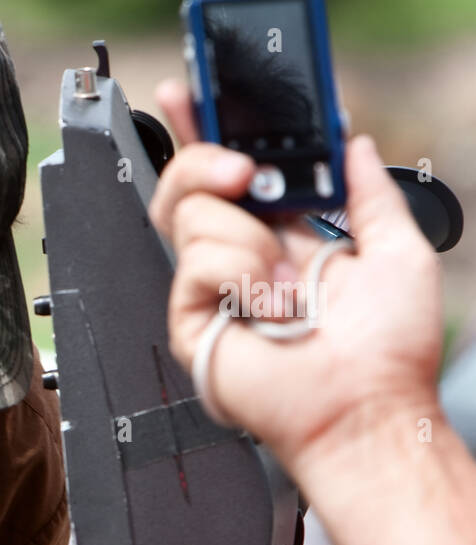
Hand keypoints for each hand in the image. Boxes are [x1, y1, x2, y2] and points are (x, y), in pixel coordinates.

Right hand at [147, 79, 444, 473]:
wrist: (365, 409)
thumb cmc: (385, 353)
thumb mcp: (399, 250)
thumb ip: (371, 192)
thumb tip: (354, 145)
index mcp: (282, 238)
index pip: (227, 174)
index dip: (201, 132)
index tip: (188, 95)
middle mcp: (241, 259)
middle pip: (186, 184)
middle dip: (209, 161)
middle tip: (250, 175)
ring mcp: (211, 289)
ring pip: (191, 216)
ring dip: (253, 244)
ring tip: (288, 287)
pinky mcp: (191, 319)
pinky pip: (198, 264)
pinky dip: (243, 278)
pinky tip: (270, 310)